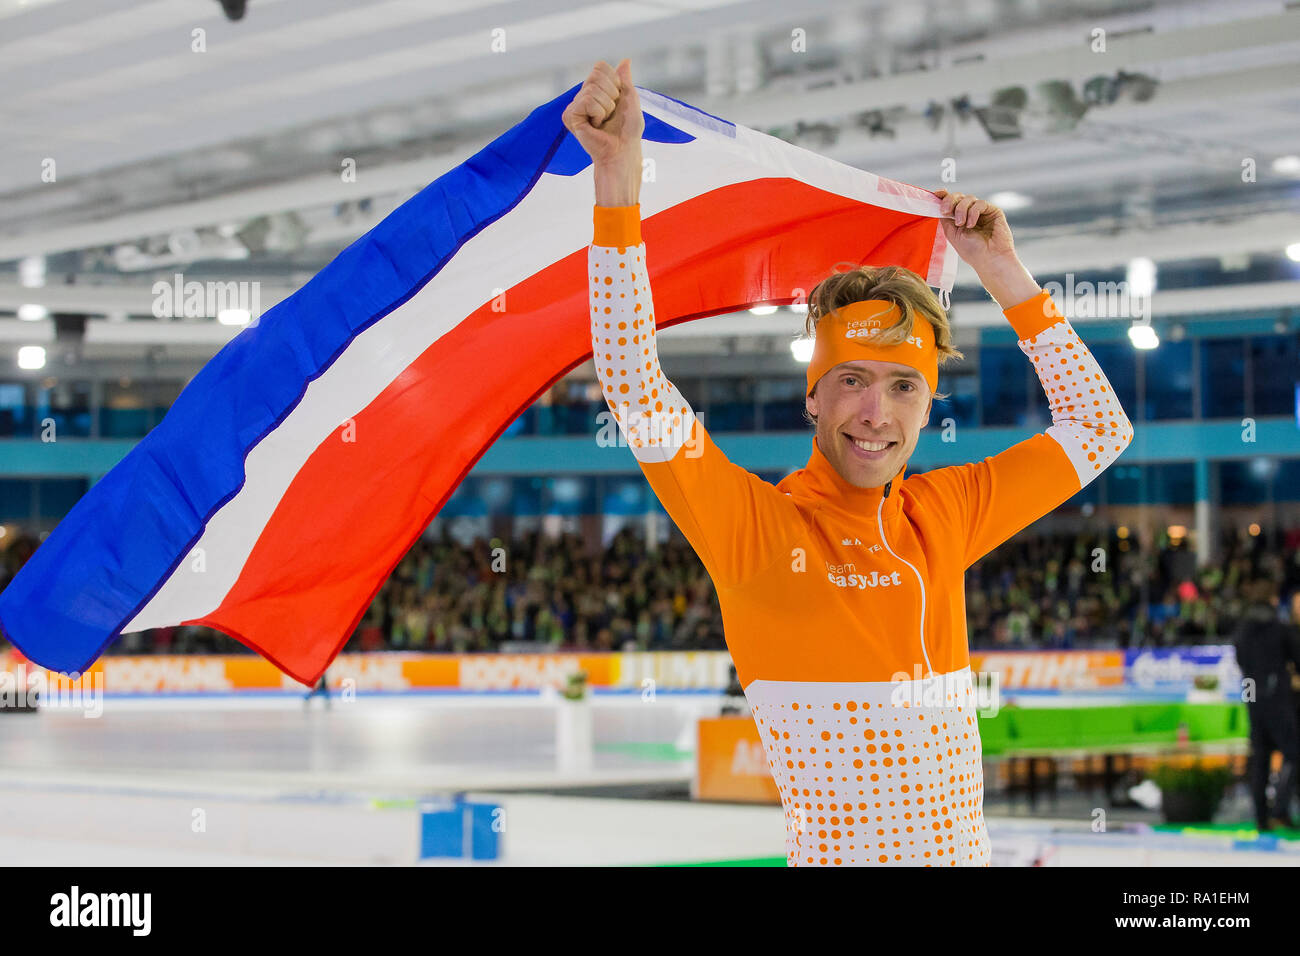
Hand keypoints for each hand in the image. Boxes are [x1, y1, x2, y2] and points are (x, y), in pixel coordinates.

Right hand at [562, 59, 643, 205]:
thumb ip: (625, 80)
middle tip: (610, 114)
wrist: (622, 151)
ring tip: (604, 122)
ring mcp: (574, 106)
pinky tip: (596, 126)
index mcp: (594, 90)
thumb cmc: (628, 130)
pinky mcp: (570, 116)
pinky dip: (599, 113)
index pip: (600, 67)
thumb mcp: (630, 99)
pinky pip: (587, 100)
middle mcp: (582, 96)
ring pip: (592, 89)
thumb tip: (626, 60)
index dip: (614, 82)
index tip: (617, 102)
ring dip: (606, 107)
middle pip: (595, 75)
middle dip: (611, 94)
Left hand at [934, 189, 1039, 308]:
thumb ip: (945, 218)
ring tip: (961, 224)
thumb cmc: (972, 251)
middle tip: (946, 211)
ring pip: (968, 198)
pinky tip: (972, 224)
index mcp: (959, 218)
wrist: (989, 259)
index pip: (951, 202)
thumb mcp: (951, 233)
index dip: (944, 196)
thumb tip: (938, 203)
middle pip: (958, 197)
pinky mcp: (993, 211)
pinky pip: (980, 203)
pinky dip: (973, 212)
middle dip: (950, 201)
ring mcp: (982, 211)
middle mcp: (970, 213)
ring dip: (961, 210)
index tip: (936, 194)